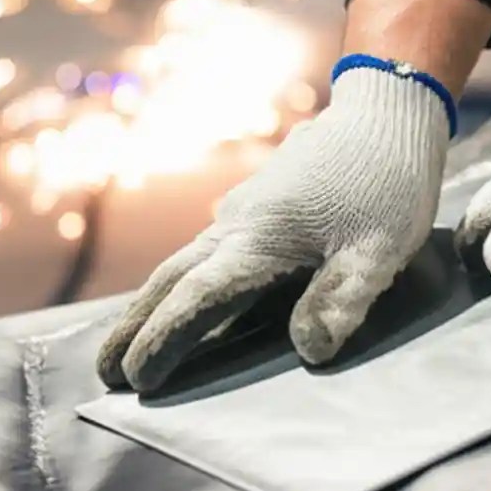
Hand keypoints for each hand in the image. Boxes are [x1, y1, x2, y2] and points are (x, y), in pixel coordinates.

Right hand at [98, 67, 449, 390]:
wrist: (383, 112)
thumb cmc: (386, 182)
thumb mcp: (380, 249)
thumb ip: (342, 298)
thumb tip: (307, 351)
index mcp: (260, 241)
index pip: (198, 299)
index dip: (165, 340)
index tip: (136, 379)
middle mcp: (235, 226)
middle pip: (169, 281)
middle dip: (134, 327)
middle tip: (104, 373)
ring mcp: (240, 214)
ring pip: (180, 264)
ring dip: (149, 304)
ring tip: (126, 343)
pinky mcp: (253, 208)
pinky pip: (203, 252)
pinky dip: (179, 282)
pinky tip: (181, 298)